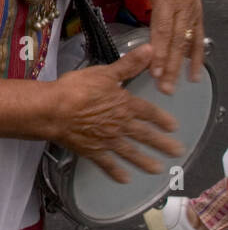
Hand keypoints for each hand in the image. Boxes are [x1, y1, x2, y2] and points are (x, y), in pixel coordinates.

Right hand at [46, 45, 181, 182]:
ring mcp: (107, 140)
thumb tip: (150, 50)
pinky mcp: (92, 150)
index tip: (173, 127)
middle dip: (162, 144)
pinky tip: (124, 179)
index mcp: (124, 105)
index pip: (148, 112)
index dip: (161, 119)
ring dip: (144, 161)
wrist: (53, 110)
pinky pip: (106, 163)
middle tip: (177, 153)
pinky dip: (115, 171)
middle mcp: (120, 125)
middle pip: (145, 135)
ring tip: (157, 170)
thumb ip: (128, 65)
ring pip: (130, 152)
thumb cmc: (75, 89)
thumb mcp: (103, 73)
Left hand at [119, 0, 204, 92]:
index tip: (154, 71)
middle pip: (176, 40)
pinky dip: (195, 56)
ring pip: (187, 42)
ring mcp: (192, 10)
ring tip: (173, 85)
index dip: (160, 51)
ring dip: (181, 66)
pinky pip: (197, 37)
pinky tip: (193, 74)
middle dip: (169, 66)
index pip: (163, 29)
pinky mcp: (195, 13)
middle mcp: (184, 6)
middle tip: (162, 87)